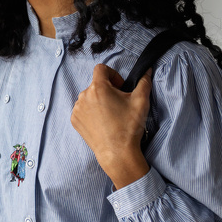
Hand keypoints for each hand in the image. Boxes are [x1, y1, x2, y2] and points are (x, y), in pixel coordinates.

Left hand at [70, 64, 153, 188]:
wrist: (117, 152)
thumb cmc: (129, 126)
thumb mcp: (141, 101)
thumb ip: (144, 82)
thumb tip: (147, 70)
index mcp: (98, 88)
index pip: (101, 69)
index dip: (113, 74)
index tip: (120, 87)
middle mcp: (83, 96)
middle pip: (96, 84)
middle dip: (107, 90)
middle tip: (119, 104)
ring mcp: (77, 109)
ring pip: (89, 97)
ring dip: (99, 101)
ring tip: (111, 115)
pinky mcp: (74, 120)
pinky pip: (82, 109)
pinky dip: (91, 112)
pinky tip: (102, 122)